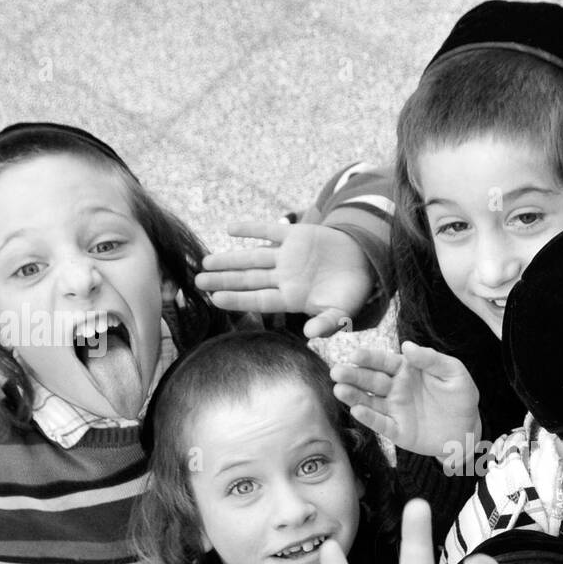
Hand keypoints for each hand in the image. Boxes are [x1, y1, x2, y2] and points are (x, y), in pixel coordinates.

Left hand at [195, 221, 374, 337]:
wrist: (365, 262)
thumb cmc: (352, 293)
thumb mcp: (342, 312)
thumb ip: (327, 323)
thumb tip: (309, 334)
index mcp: (292, 297)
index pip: (259, 299)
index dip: (237, 298)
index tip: (215, 299)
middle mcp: (285, 277)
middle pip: (248, 279)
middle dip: (223, 280)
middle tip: (197, 283)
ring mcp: (288, 256)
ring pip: (253, 257)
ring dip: (230, 259)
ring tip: (206, 261)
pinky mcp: (296, 236)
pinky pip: (269, 231)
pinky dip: (251, 229)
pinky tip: (230, 229)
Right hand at [330, 342, 480, 458]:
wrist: (468, 428)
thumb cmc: (461, 396)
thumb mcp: (454, 372)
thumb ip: (432, 359)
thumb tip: (407, 345)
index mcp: (407, 370)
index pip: (384, 361)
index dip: (369, 358)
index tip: (355, 355)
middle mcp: (396, 388)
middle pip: (371, 380)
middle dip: (353, 375)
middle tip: (337, 371)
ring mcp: (395, 410)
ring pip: (370, 401)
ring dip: (353, 396)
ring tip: (339, 390)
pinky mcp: (398, 431)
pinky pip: (381, 424)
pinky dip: (369, 418)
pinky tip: (357, 410)